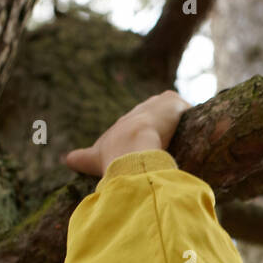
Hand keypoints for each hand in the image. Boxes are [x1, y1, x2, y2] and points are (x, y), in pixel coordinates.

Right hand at [61, 90, 191, 177]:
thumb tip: (66, 159)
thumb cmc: (112, 156)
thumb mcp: (93, 159)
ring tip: (185, 131)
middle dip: (157, 124)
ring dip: (174, 118)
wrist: (130, 147)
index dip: (136, 129)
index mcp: (121, 126)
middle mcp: (135, 112)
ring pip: (167, 108)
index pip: (129, 124)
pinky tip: (196, 125)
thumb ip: (80, 159)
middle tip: (167, 136)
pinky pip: (183, 107)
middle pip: (150, 114)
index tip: (141, 134)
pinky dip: (188, 114)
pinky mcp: (171, 103)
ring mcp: (153, 105)